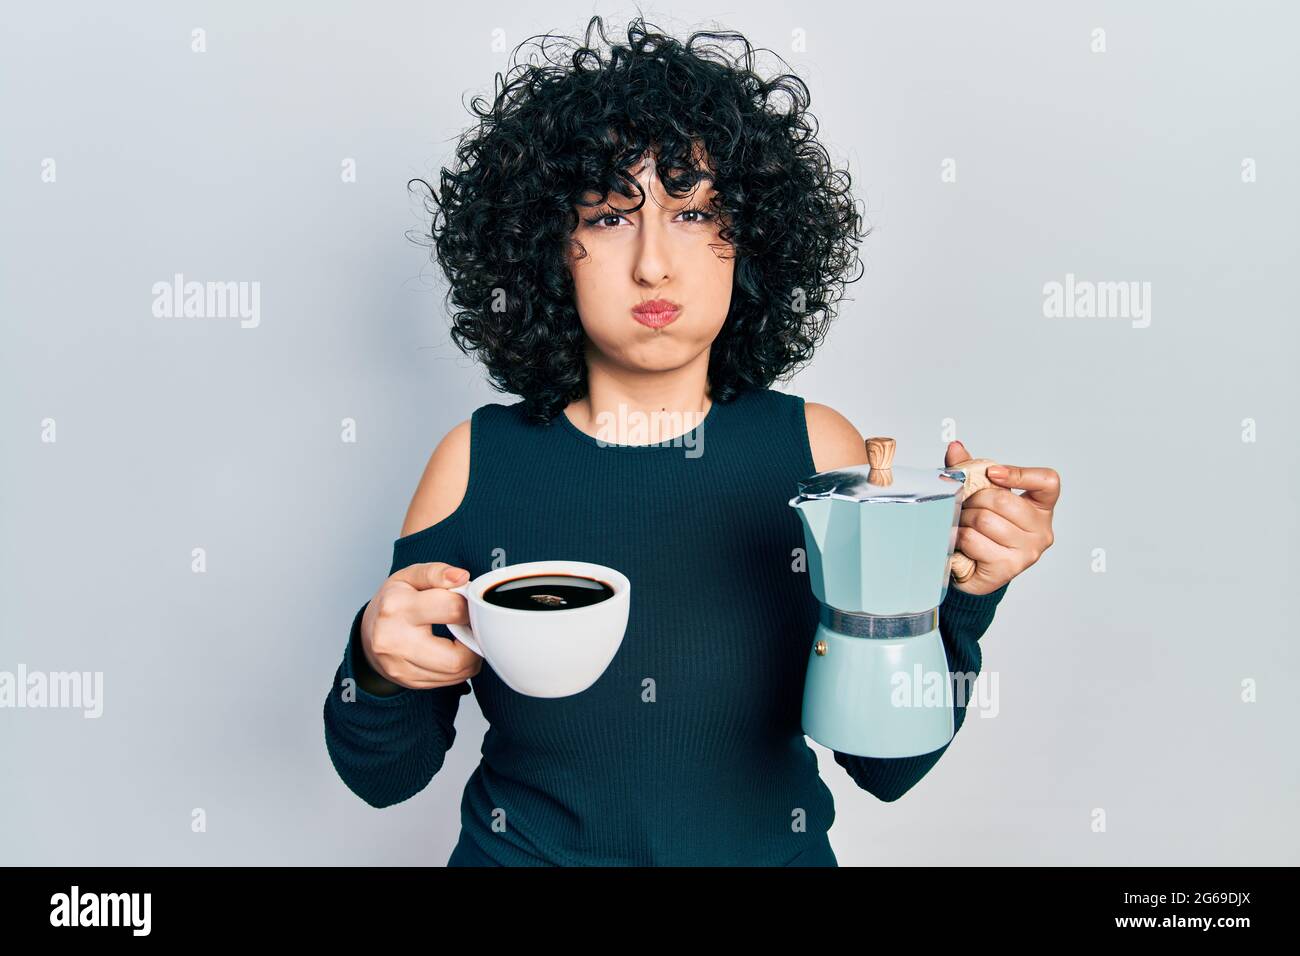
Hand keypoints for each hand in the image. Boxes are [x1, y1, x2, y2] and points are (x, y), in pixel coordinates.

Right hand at [359, 562, 483, 689]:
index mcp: (397, 606)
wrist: (367, 634)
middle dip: (474, 640)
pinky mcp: (408, 681)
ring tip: (464, 637)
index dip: (469, 605)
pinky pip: (450, 681)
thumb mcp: (409, 576)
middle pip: (457, 656)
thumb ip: (437, 572)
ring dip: (471, 656)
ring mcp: (400, 666)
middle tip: (471, 626)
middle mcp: (395, 640)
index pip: (452, 609)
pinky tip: (454, 651)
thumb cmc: (392, 602)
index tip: (468, 603)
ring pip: (457, 672)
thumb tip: (461, 577)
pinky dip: (461, 667)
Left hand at [945, 441, 1059, 594]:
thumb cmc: (980, 529)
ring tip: (964, 526)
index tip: (991, 472)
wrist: (972, 569)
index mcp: (1041, 507)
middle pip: (1002, 500)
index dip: (1018, 473)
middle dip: (973, 500)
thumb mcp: (979, 495)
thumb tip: (955, 447)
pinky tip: (963, 544)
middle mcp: (1041, 531)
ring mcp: (1027, 552)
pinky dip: (959, 539)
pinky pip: (973, 541)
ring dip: (964, 520)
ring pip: (984, 520)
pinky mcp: (1008, 568)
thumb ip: (969, 471)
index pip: (1048, 481)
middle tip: (966, 507)